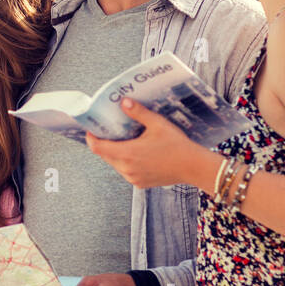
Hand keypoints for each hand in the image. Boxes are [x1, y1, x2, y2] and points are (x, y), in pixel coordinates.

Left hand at [85, 98, 202, 188]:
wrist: (193, 167)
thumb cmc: (176, 145)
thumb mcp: (157, 124)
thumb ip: (138, 113)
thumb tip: (124, 102)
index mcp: (127, 154)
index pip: (97, 148)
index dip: (91, 138)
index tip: (92, 129)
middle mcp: (126, 169)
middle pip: (105, 155)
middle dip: (105, 143)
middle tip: (109, 131)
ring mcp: (132, 178)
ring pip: (115, 164)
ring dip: (116, 153)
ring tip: (126, 140)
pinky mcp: (139, 184)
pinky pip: (126, 171)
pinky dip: (126, 162)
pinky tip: (137, 153)